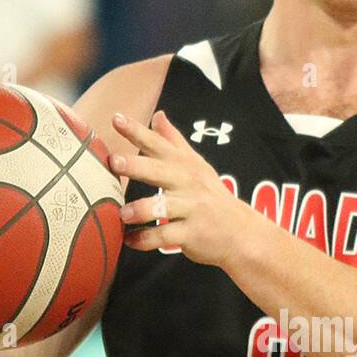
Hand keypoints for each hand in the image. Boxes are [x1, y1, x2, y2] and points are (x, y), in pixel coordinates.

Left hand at [110, 110, 254, 267]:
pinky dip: (144, 239)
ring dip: (140, 209)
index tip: (116, 119)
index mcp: (184, 165)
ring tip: (122, 214)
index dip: (137, 131)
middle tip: (114, 161)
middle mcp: (187, 183)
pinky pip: (164, 236)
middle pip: (159, 171)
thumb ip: (173, 141)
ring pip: (162, 206)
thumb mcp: (196, 165)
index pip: (158, 144)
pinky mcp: (192, 234)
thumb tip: (157, 115)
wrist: (241, 232)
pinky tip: (129, 240)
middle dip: (136, 165)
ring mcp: (191, 208)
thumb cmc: (211, 196)